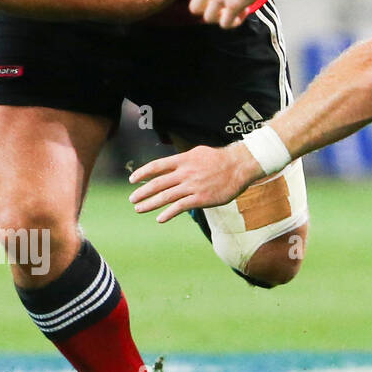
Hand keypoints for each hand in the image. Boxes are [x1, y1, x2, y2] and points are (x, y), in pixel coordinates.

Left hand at [128, 141, 262, 221]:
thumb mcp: (198, 153)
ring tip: (139, 209)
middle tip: (132, 199)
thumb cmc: (220, 159)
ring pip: (165, 197)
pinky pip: (180, 207)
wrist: (240, 166)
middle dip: (142, 192)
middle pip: (157, 183)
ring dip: (149, 204)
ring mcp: (192, 186)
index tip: (132, 180)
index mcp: (183, 160)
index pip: (157, 166)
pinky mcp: (201, 198)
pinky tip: (160, 218)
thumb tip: (167, 166)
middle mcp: (185, 173)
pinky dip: (168, 213)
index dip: (142, 173)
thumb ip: (182, 160)